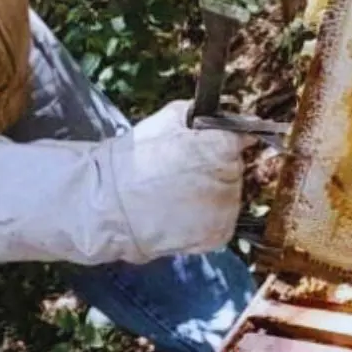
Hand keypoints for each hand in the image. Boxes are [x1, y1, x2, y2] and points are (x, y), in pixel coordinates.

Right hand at [102, 100, 250, 259]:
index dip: (221, 142)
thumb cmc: (135, 160)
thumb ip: (203, 115)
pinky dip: (206, 219)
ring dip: (211, 195)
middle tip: (181, 173)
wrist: (110, 207)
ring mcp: (226, 211)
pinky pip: (221, 221)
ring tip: (177, 196)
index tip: (207, 148)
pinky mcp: (219, 235)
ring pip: (228, 196)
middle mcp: (231, 179)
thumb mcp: (168, 119)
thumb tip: (228, 116)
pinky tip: (181, 215)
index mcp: (221, 147)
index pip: (241, 137)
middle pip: (233, 168)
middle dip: (214, 168)